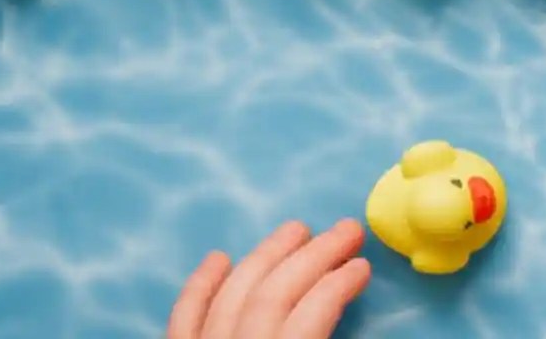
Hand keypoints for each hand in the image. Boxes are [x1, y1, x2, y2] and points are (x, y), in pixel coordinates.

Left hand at [168, 219, 369, 338]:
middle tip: (347, 230)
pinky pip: (183, 316)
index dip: (340, 286)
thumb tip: (342, 305)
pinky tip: (219, 258)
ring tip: (297, 229)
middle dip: (314, 256)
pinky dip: (200, 285)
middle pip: (274, 295)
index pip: (312, 315)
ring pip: (232, 295)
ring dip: (266, 257)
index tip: (362, 265)